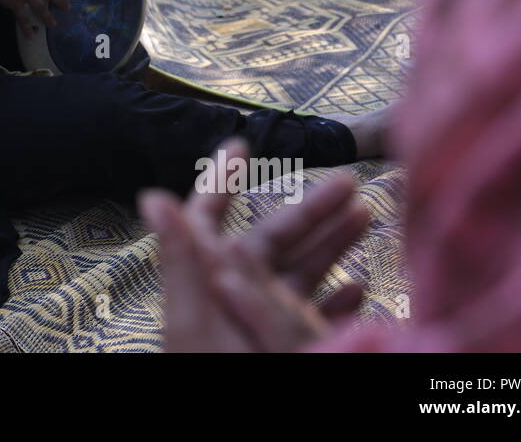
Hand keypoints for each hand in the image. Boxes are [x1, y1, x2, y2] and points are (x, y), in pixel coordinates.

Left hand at [138, 139, 365, 351]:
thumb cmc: (220, 374)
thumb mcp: (197, 325)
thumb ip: (184, 264)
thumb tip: (153, 198)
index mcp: (203, 292)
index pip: (204, 224)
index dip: (217, 183)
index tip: (238, 145)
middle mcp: (232, 309)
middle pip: (267, 246)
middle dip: (306, 211)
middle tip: (347, 182)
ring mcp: (261, 336)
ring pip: (297, 280)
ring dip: (331, 247)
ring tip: (367, 215)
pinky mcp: (287, 356)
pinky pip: (311, 326)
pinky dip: (338, 304)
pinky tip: (362, 290)